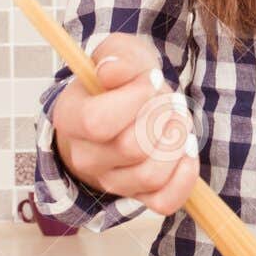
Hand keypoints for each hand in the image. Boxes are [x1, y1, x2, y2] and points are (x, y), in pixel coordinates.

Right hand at [52, 33, 200, 214]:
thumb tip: (111, 71)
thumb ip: (117, 57)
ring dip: (176, 143)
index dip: (134, 99)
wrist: (127, 106)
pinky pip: (164, 201)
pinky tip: (185, 148)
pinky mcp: (137, 196)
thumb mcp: (120, 54)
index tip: (152, 80)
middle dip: (162, 118)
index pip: (97, 121)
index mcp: (69, 117)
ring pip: (150, 176)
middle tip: (171, 100)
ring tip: (178, 120)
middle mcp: (84, 156)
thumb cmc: (122, 80)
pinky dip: (184, 175)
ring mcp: (110, 181)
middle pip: (130, 148)